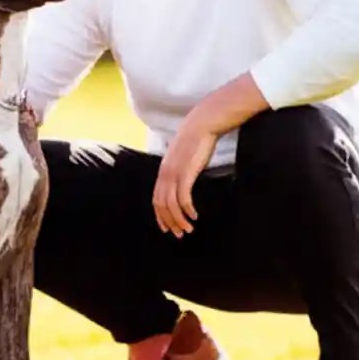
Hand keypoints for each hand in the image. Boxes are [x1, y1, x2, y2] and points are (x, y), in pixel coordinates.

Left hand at [152, 115, 217, 237]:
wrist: (202, 125)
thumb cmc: (196, 140)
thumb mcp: (183, 156)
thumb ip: (180, 168)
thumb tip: (184, 178)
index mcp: (163, 171)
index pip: (156, 199)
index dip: (160, 216)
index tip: (167, 228)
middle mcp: (165, 174)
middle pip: (162, 205)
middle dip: (170, 222)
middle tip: (179, 234)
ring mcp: (174, 174)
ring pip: (171, 205)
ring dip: (179, 220)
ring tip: (188, 229)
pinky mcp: (186, 173)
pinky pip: (183, 198)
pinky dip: (187, 210)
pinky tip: (194, 216)